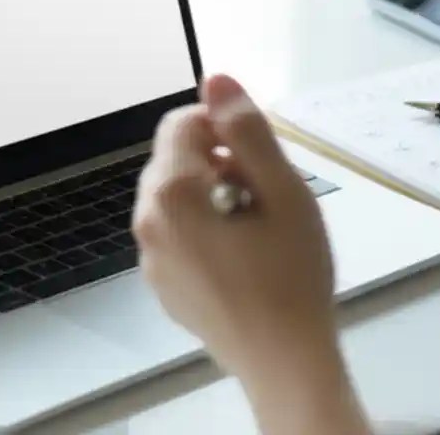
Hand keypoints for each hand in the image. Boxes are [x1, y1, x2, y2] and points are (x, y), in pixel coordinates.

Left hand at [133, 74, 368, 433]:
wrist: (284, 361)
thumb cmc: (292, 275)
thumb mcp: (283, 192)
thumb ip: (247, 130)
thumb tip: (216, 78)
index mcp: (172, 191)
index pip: (183, 122)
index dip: (226, 129)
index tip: (261, 161)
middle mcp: (148, 220)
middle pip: (175, 158)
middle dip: (218, 162)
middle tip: (266, 197)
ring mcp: (150, 256)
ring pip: (175, 196)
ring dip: (211, 195)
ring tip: (257, 229)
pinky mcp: (161, 283)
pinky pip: (176, 233)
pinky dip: (203, 229)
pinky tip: (242, 258)